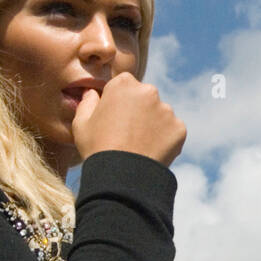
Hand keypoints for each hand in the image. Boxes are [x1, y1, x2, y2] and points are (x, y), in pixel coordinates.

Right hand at [71, 72, 185, 167]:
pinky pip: (172, 131)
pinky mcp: (179, 128)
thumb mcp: (81, 123)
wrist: (122, 176)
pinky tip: (151, 152)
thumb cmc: (97, 148)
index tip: (114, 117)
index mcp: (123, 84)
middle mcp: (148, 91)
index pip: (124, 84)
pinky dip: (165, 139)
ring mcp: (166, 110)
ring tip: (139, 145)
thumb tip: (92, 93)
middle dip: (139, 110)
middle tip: (127, 133)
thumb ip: (87, 102)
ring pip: (160, 114)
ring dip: (153, 124)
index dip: (118, 101)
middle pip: (145, 97)